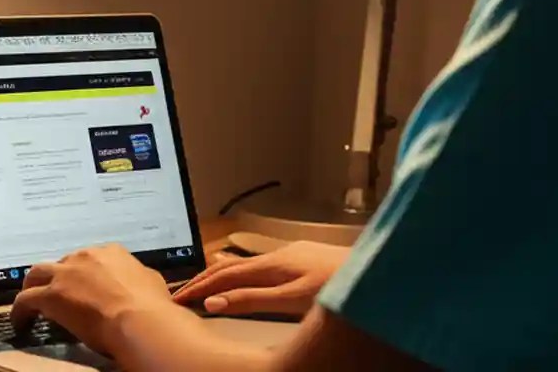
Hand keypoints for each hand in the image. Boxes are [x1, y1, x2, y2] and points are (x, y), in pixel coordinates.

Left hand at [11, 244, 187, 357]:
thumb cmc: (150, 304)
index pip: (90, 259)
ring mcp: (65, 274)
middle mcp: (85, 257)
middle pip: (62, 263)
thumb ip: (139, 277)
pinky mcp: (50, 295)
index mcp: (110, 253)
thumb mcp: (150, 281)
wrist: (137, 319)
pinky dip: (20, 310)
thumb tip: (140, 281)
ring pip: (37, 274)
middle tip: (56, 292)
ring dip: (33, 286)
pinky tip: (20, 322)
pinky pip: (26, 299)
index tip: (84, 286)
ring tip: (30, 302)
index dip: (84, 273)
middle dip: (57, 276)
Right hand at [172, 240, 349, 315]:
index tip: (177, 298)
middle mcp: (279, 255)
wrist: (380, 267)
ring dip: (224, 274)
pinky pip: (264, 264)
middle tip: (182, 292)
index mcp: (272, 265)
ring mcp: (294, 254)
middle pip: (233, 266)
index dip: (199, 288)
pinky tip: (249, 273)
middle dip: (205, 279)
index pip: (225, 277)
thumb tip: (213, 303)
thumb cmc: (338, 286)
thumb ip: (253, 300)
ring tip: (205, 281)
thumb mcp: (293, 300)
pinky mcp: (306, 258)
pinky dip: (245, 272)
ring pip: (249, 264)